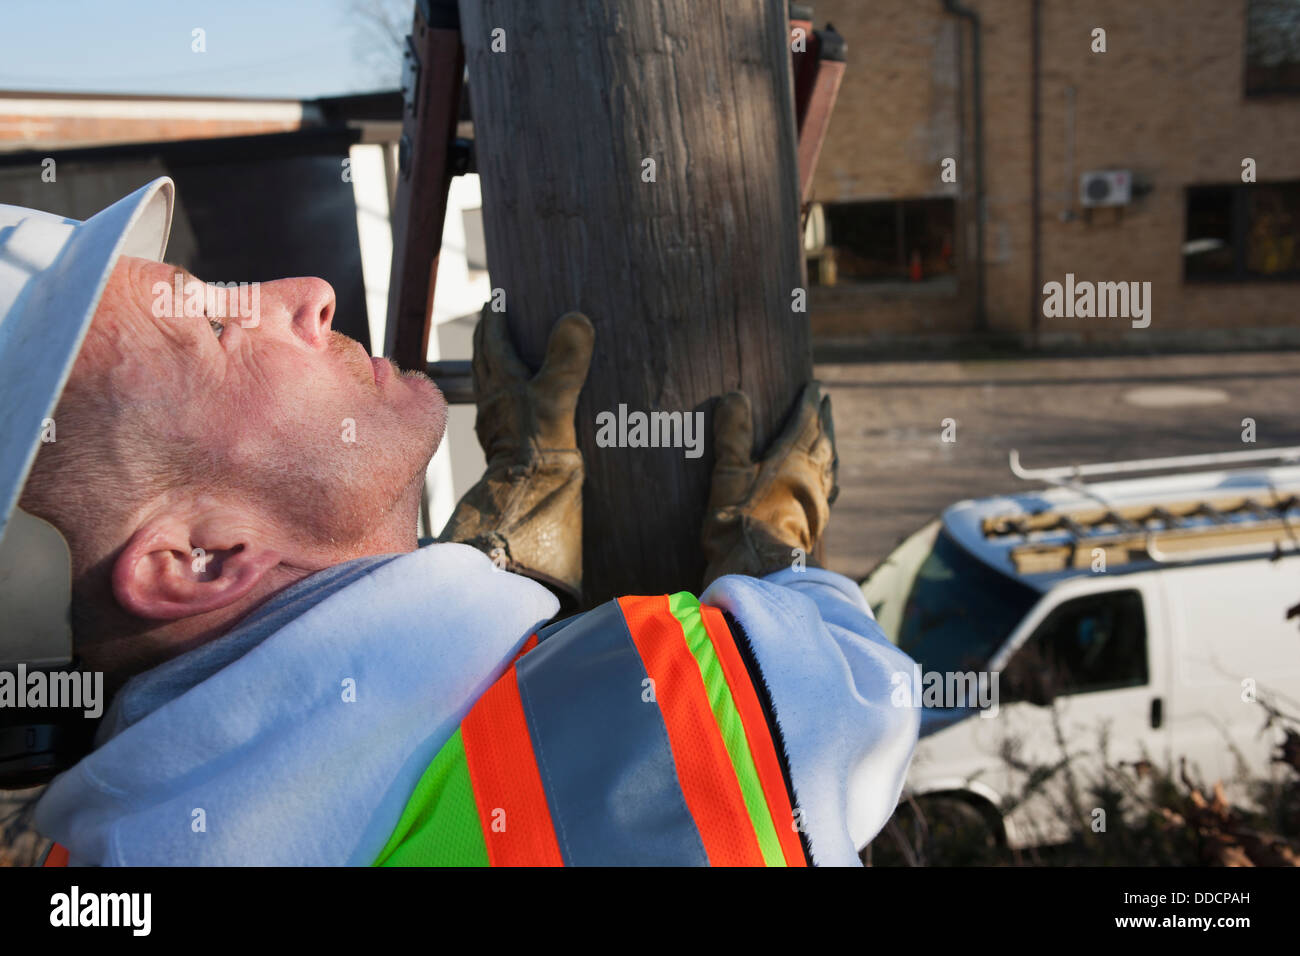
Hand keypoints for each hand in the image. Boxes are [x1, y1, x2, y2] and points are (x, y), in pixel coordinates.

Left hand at [439, 306, 594, 601]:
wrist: (529, 507)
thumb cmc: (537, 454)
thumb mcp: (556, 400)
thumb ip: (565, 361)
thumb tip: (576, 319)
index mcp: (501, 384)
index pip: (492, 340)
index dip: (495, 316)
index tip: (498, 297)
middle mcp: (493, 402)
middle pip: (484, 360)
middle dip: (489, 337)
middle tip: (497, 317)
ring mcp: (498, 425)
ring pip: (490, 384)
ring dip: (494, 364)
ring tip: (507, 350)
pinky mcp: (507, 446)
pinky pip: (502, 408)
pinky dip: (506, 392)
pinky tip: (518, 398)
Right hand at [701, 381, 837, 586]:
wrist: (762, 572)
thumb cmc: (740, 521)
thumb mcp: (728, 474)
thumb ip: (732, 434)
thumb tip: (736, 396)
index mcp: (792, 460)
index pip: (805, 423)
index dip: (809, 403)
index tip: (814, 386)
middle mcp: (812, 477)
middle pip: (823, 442)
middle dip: (824, 421)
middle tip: (827, 404)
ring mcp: (817, 503)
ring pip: (830, 466)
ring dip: (830, 447)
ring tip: (830, 437)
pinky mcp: (816, 525)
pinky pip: (829, 493)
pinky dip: (830, 479)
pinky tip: (832, 485)